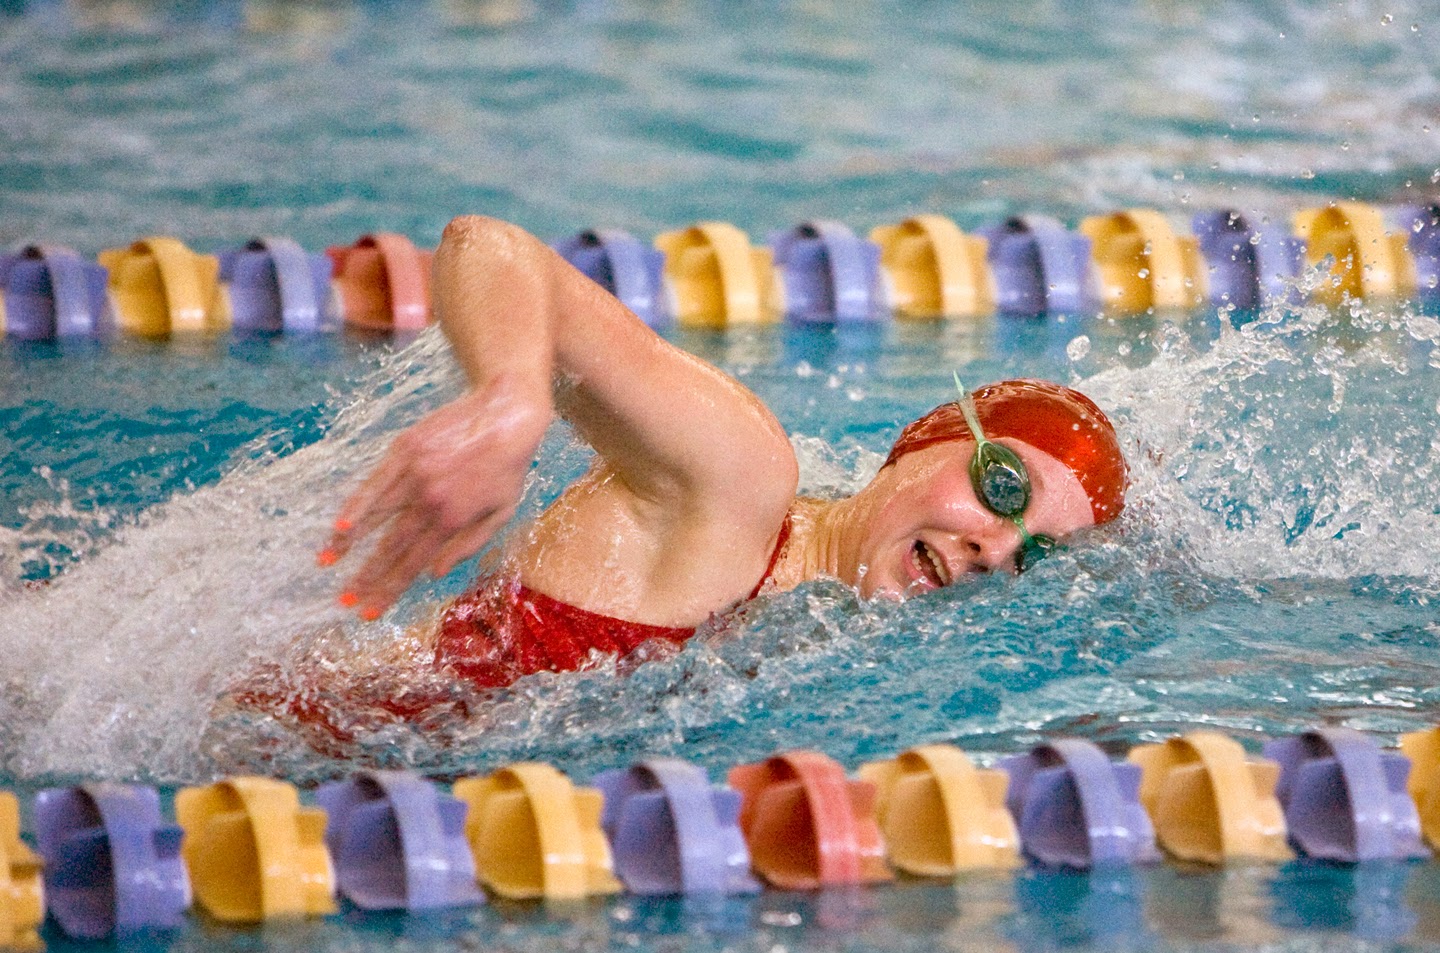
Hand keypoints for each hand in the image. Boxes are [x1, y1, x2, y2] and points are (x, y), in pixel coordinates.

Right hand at [319, 380, 551, 617]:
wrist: (506, 414)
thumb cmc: (509, 466)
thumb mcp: (502, 512)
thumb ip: (469, 545)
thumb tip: (435, 573)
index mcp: (453, 520)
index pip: (413, 564)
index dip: (389, 590)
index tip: (369, 611)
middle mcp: (430, 501)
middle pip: (390, 548)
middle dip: (365, 577)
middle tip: (343, 599)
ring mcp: (414, 474)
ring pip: (375, 516)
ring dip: (348, 543)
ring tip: (326, 562)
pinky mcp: (404, 450)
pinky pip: (374, 483)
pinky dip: (356, 506)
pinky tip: (340, 525)